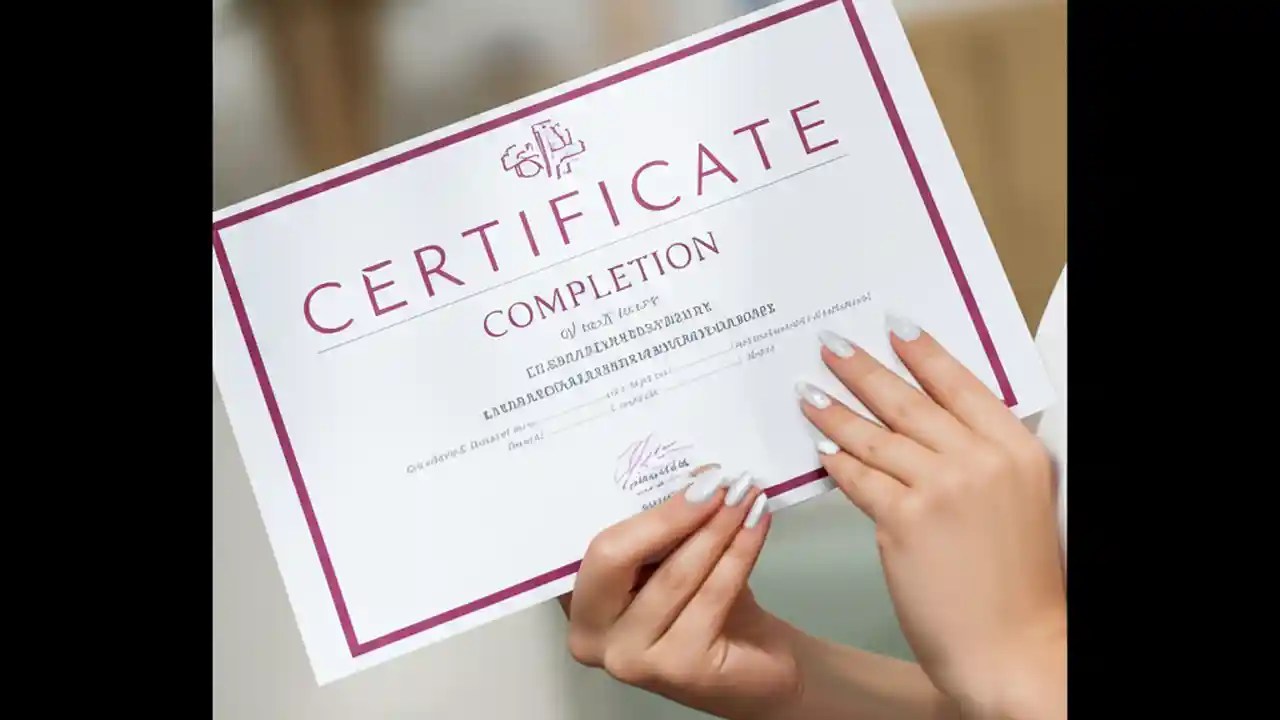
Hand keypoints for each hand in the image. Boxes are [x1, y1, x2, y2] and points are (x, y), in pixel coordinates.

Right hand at [562, 465, 800, 719]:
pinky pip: (710, 596)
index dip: (647, 511)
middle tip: (721, 484)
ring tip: (745, 497)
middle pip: (618, 558)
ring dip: (715, 528)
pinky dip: (738, 554)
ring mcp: (629, 658)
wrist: (755, 668)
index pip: (598, 547)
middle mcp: (591, 636)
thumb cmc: (708, 609)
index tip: (697, 478)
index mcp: (578, 602)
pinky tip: (756, 526)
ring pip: (673, 574)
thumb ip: (673, 527)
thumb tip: (696, 477)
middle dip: (675, 515)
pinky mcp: (676, 669)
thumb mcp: (678, 559)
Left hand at [798, 317, 1065, 719]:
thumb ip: (979, 461)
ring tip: (807, 391)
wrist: (1015, 649)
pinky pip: (859, 478)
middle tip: (831, 345)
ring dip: (836, 409)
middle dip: (863, 369)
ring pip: (876, 435)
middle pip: (909, 400)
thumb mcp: (1018, 502)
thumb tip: (929, 431)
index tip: (893, 328)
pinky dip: (836, 461)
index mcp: (1017, 449)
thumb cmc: (1017, 586)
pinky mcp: (905, 520)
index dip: (923, 352)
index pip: (961, 384)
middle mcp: (981, 460)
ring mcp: (942, 487)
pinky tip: (818, 447)